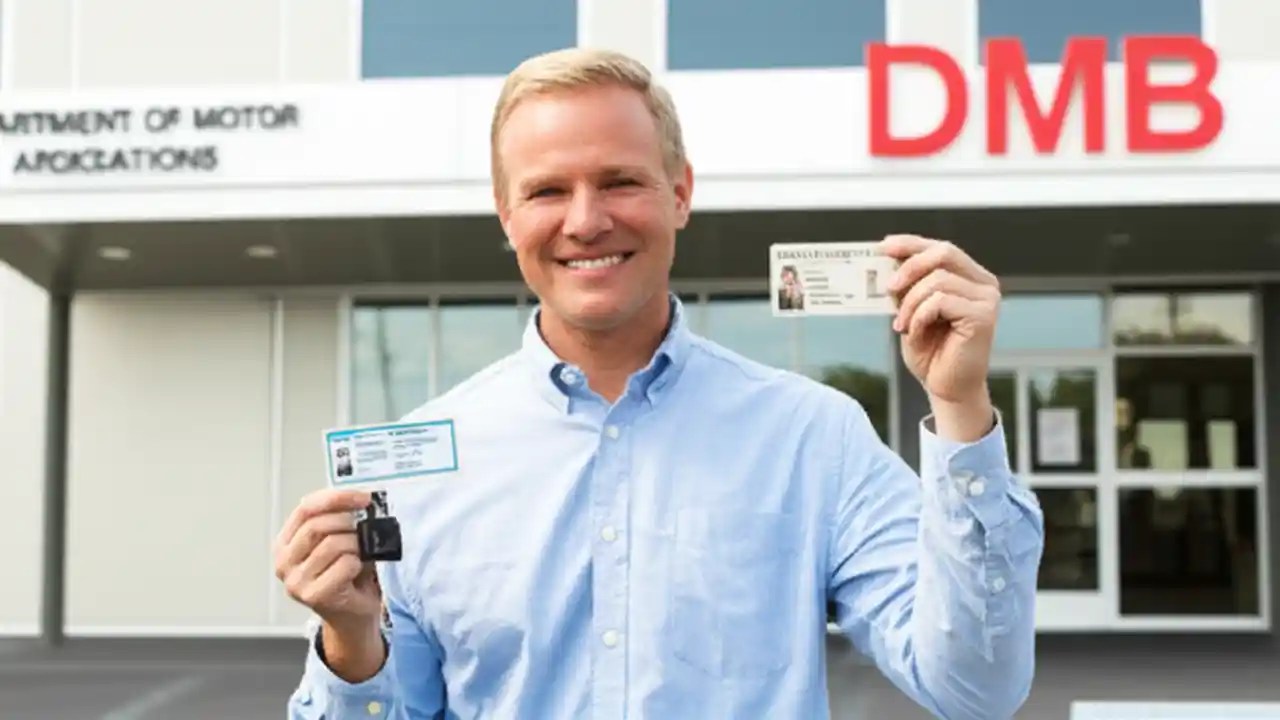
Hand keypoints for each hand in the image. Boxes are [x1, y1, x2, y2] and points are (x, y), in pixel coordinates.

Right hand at [274, 488, 382, 632]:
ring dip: (356, 545)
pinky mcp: (315, 596)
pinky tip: (355, 573)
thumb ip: (337, 520)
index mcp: (285, 543)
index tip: (361, 497)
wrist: (352, 615)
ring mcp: (297, 581)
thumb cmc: (346, 577)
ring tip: (359, 555)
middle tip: (363, 529)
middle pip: (318, 525)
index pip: (306, 508)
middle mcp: (284, 562)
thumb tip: (358, 500)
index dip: (336, 498)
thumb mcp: (337, 542)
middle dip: (349, 522)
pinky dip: (358, 564)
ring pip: (333, 544)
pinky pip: (345, 564)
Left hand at [880, 235, 999, 436]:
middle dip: (910, 267)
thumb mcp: (912, 310)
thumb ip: (908, 285)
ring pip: (937, 280)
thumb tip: (890, 260)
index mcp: (969, 278)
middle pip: (944, 253)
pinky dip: (919, 316)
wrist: (946, 388)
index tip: (884, 246)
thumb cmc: (932, 352)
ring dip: (910, 303)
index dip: (911, 243)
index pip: (940, 248)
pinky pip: (940, 301)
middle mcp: (983, 284)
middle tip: (889, 288)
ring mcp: (987, 299)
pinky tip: (915, 333)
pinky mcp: (983, 317)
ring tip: (902, 325)